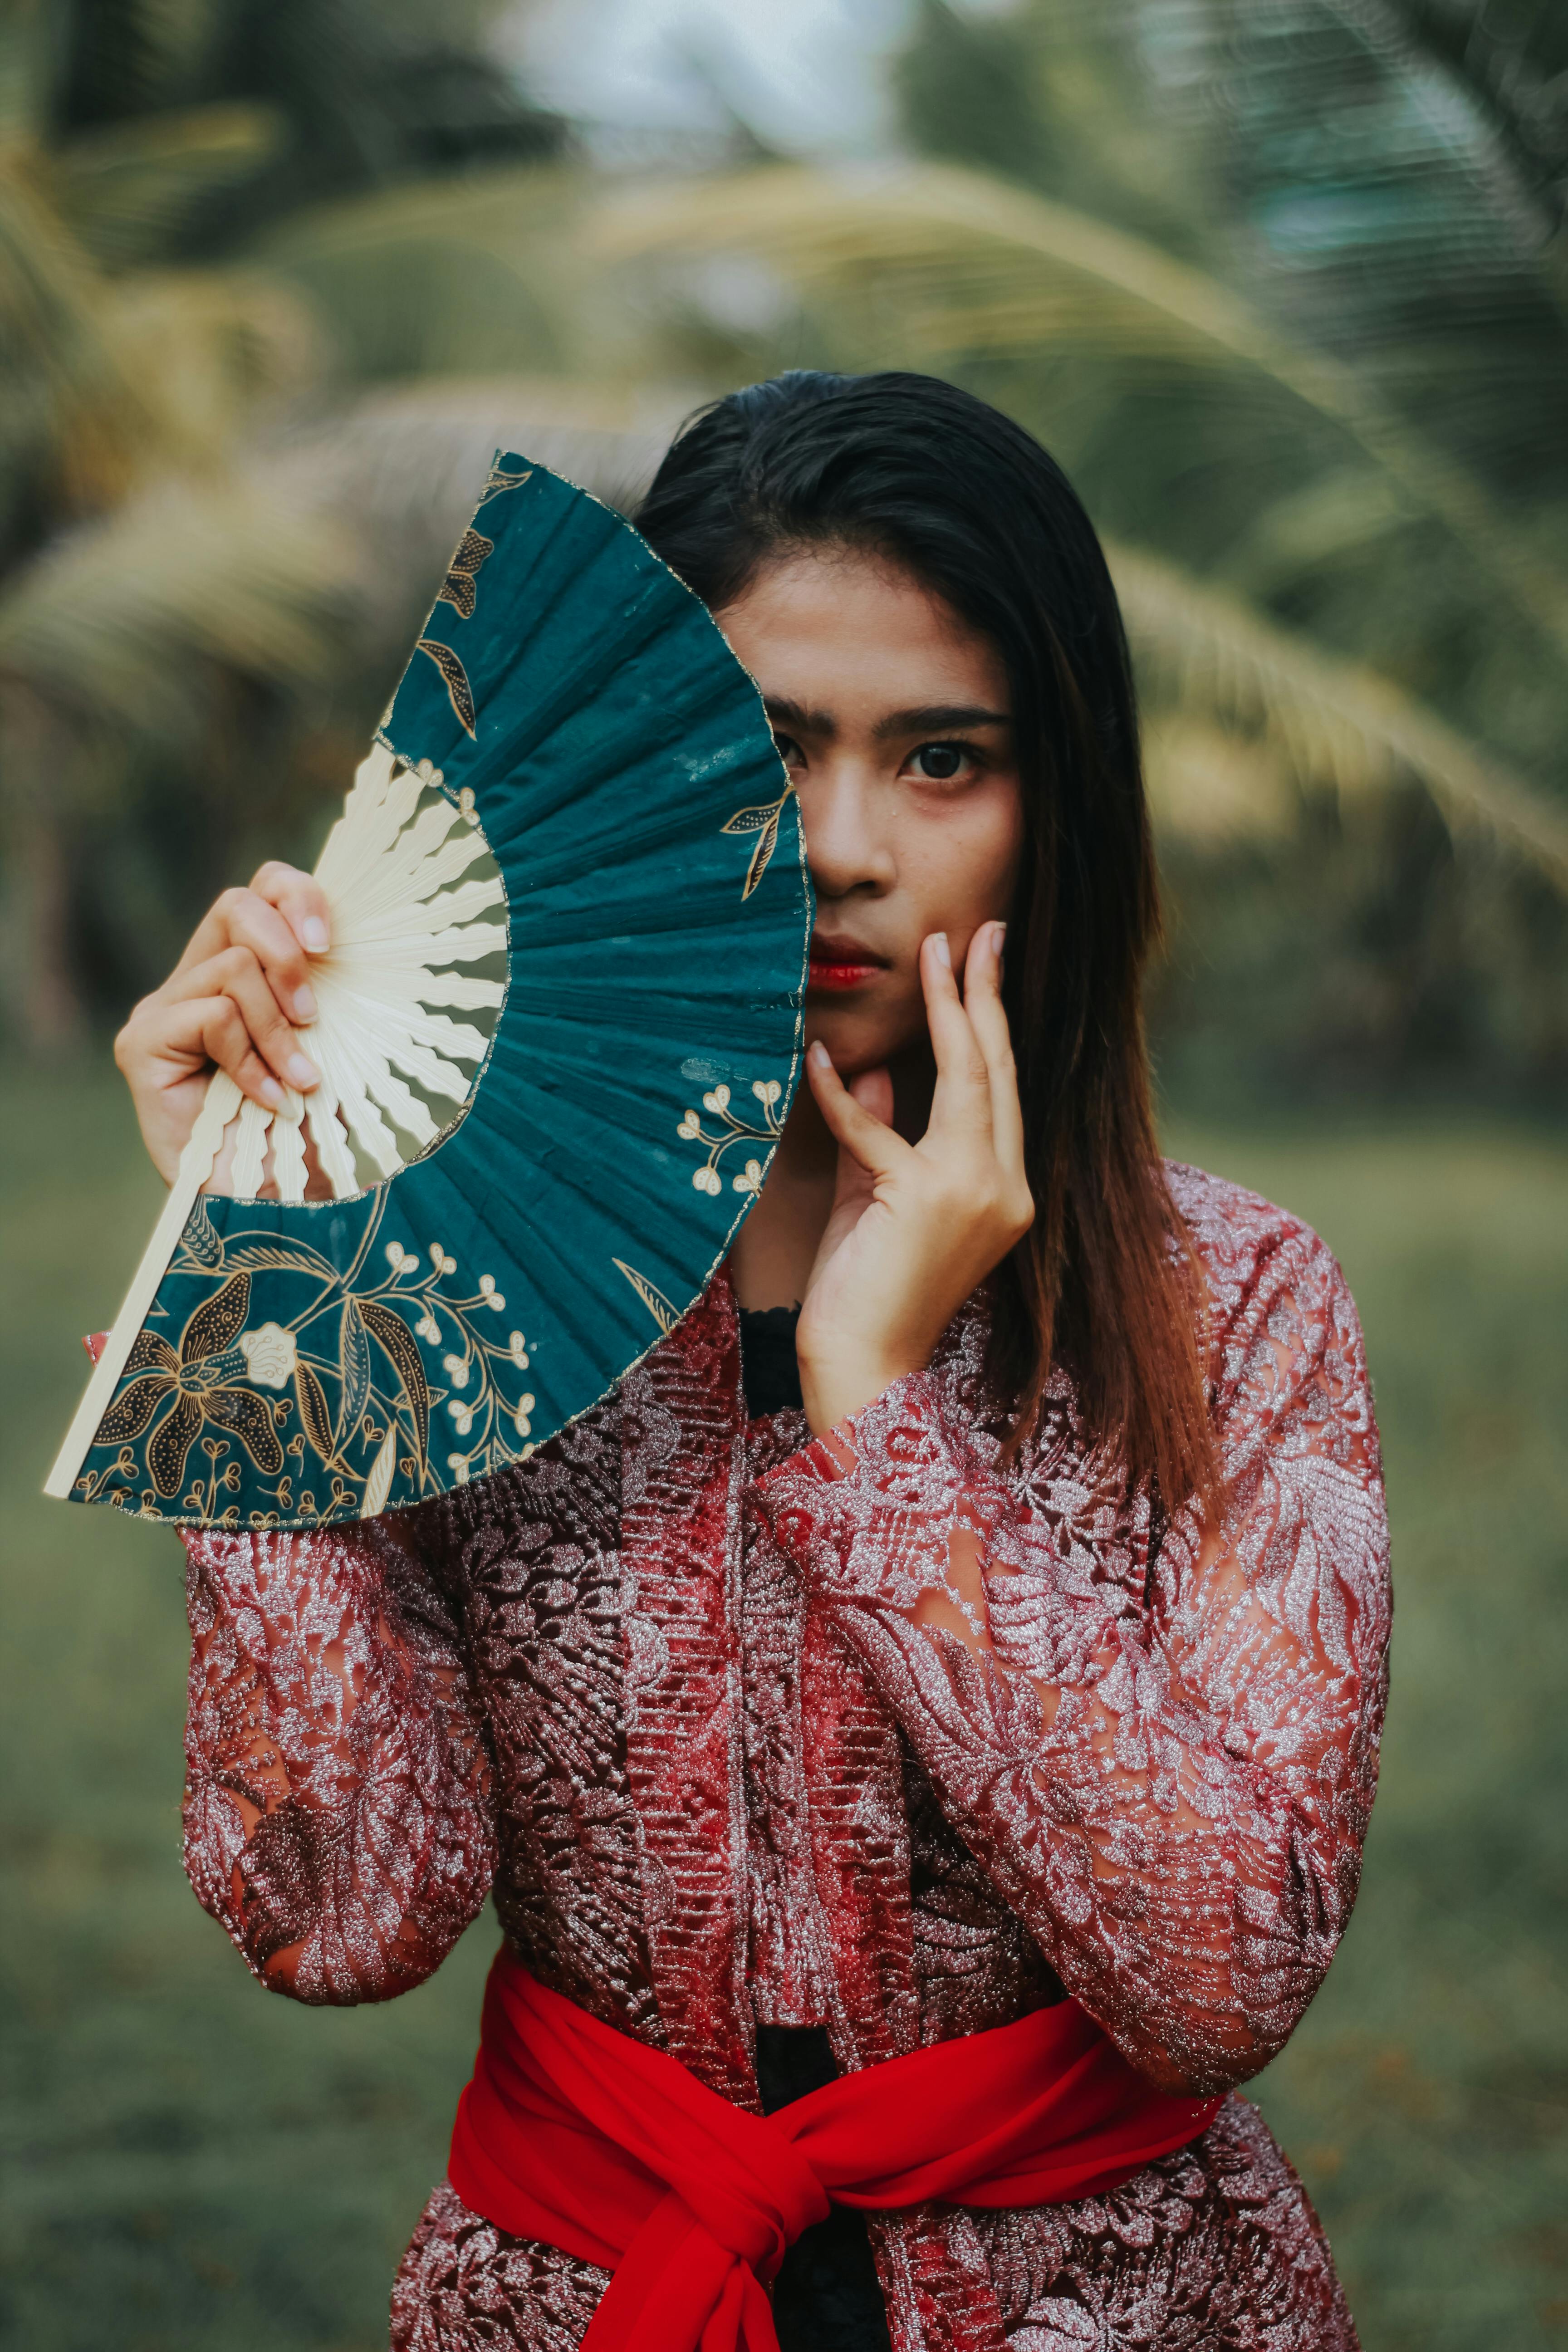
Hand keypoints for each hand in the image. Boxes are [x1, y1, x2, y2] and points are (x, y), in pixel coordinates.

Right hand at [114, 863, 330, 1185]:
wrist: (275, 1209)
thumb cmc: (308, 1132)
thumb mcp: (333, 1049)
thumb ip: (325, 992)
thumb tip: (344, 941)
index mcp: (241, 973)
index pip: (262, 892)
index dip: (299, 895)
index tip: (333, 944)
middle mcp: (194, 982)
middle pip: (236, 903)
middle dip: (288, 951)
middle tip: (314, 1016)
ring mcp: (163, 1012)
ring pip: (232, 968)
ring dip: (279, 1029)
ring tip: (302, 1082)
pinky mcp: (142, 1046)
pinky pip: (212, 1016)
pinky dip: (253, 1060)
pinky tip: (270, 1101)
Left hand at [795, 921, 1033, 1436]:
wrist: (862, 1364)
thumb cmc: (868, 1286)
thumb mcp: (879, 1195)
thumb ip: (885, 1133)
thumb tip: (880, 1073)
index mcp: (1005, 1189)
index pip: (1004, 1089)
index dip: (993, 1023)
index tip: (986, 961)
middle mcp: (1005, 1187)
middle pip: (999, 1070)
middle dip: (986, 994)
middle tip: (979, 932)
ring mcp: (974, 1193)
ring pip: (968, 1079)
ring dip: (948, 1009)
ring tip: (938, 951)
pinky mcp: (924, 1199)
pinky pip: (880, 1130)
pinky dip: (844, 1094)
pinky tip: (818, 1055)